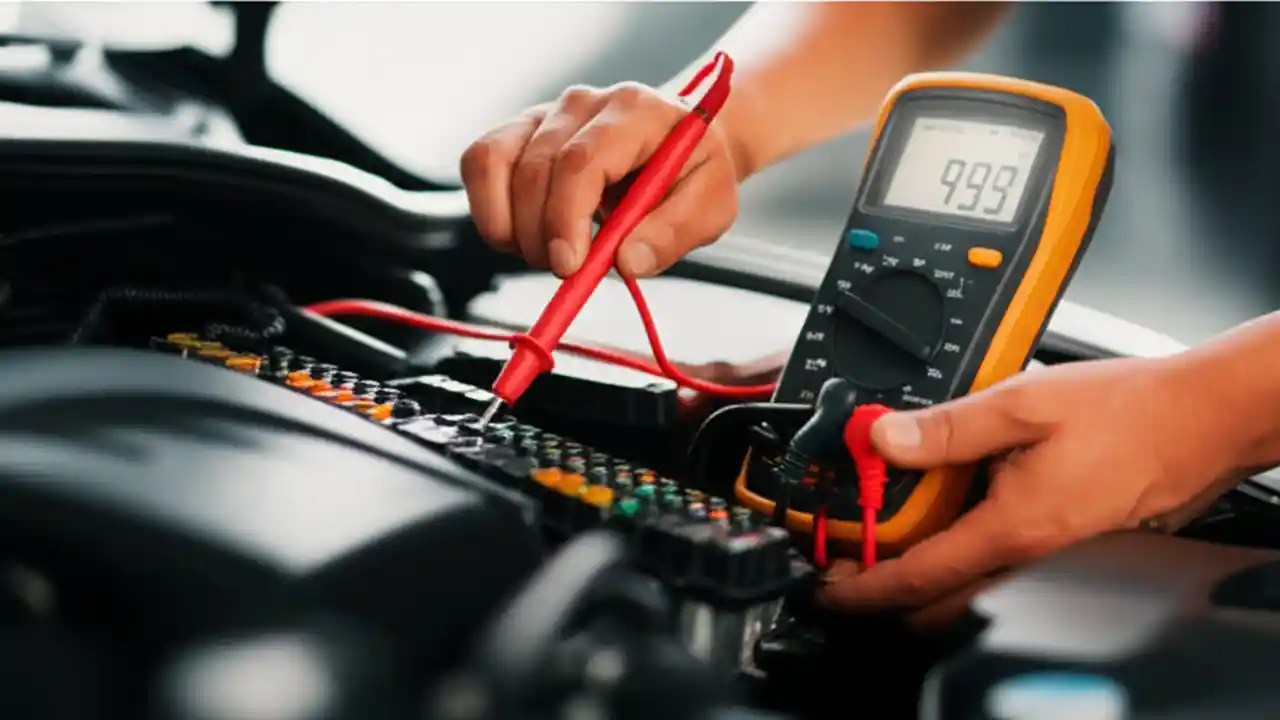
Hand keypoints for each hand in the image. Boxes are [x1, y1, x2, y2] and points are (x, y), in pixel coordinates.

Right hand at [460, 82, 743, 278]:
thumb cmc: (692, 175)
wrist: (680, 146)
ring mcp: (545, 113)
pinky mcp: (519, 132)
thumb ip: (674, 232)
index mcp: (635, 112)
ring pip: (494, 161)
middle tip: (565, 271)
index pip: (581, 161)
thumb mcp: (711, 207)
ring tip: (542, 253)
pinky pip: (479, 163)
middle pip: (536, 169)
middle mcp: (583, 103)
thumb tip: (626, 261)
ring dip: (507, 224)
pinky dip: (488, 208)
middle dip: (541, 235)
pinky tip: (518, 234)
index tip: (568, 266)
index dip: (565, 217)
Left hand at [817, 355, 1248, 623]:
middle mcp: (1029, 553)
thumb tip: (884, 438)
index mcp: (1011, 528)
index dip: (862, 589)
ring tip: (888, 531)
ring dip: (921, 569)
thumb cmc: (1130, 412)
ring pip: (966, 584)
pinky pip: (995, 560)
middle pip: (937, 600)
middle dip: (884, 592)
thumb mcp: (1022, 403)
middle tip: (849, 563)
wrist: (1201, 419)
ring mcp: (1048, 552)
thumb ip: (947, 427)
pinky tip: (949, 507)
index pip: (916, 578)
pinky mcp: (1061, 537)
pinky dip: (956, 547)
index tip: (828, 586)